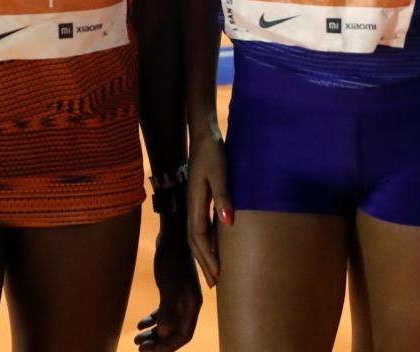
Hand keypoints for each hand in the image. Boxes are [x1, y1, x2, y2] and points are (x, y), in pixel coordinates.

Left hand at [136, 217, 201, 349]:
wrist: (172, 236)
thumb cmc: (173, 259)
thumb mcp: (169, 284)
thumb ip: (167, 309)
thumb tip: (163, 334)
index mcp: (192, 306)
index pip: (184, 336)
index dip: (168, 347)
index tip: (149, 351)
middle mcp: (187, 305)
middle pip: (174, 333)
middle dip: (158, 344)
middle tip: (139, 349)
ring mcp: (179, 299)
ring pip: (167, 325)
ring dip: (153, 335)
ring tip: (137, 340)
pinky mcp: (169, 292)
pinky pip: (161, 313)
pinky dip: (151, 321)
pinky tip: (139, 325)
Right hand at [185, 125, 231, 287]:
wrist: (203, 135)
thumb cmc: (213, 152)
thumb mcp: (220, 173)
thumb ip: (223, 197)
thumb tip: (228, 223)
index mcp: (195, 202)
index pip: (199, 237)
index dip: (208, 257)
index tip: (217, 275)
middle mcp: (191, 206)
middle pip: (194, 241)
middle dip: (203, 263)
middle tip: (214, 284)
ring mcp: (194, 203)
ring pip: (196, 236)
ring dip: (203, 255)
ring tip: (212, 271)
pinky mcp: (199, 198)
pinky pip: (201, 226)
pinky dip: (206, 241)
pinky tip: (214, 246)